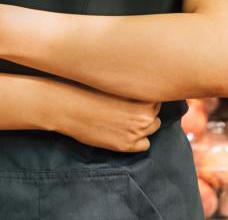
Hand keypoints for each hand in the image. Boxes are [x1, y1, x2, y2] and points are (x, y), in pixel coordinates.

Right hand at [43, 82, 161, 152]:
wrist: (69, 107)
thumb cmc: (88, 89)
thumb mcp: (115, 83)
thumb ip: (132, 86)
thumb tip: (142, 87)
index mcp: (143, 96)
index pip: (158, 96)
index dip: (147, 95)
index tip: (139, 95)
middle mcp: (144, 115)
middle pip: (156, 112)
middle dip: (147, 109)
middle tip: (131, 107)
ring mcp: (136, 132)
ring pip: (153, 128)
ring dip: (144, 124)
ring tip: (128, 119)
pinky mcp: (126, 145)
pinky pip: (145, 145)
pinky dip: (139, 140)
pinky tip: (126, 132)